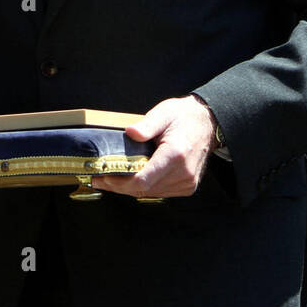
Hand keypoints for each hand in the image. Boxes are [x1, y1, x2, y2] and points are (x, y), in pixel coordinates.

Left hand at [93, 95, 215, 197]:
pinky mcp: (187, 186)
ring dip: (129, 189)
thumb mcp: (163, 113)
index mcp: (175, 154)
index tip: (104, 176)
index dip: (120, 182)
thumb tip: (130, 133)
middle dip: (119, 187)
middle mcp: (183, 172)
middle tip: (100, 180)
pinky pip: (160, 192)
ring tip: (110, 180)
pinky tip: (131, 180)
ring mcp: (187, 182)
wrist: (207, 123)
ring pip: (150, 193)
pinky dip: (144, 188)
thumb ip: (147, 124)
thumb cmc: (184, 117)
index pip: (143, 180)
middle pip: (143, 189)